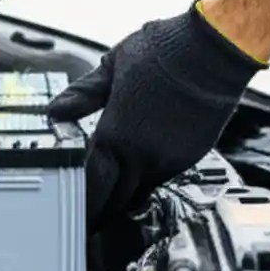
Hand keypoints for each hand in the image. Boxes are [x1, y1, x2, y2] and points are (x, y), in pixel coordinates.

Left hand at [47, 0, 266, 230]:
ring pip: (140, 193)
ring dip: (123, 198)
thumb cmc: (163, 50)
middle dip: (100, 212)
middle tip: (86, 221)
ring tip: (107, 202)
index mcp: (117, 134)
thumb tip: (56, 112)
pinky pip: (162, 179)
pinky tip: (136, 174)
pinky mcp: (191, 156)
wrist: (214, 49)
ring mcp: (170, 159)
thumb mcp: (111, 67)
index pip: (92, 184)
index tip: (71, 211)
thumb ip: (82, 95)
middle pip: (116, 200)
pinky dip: (146, 181)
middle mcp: (144, 155)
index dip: (80, 202)